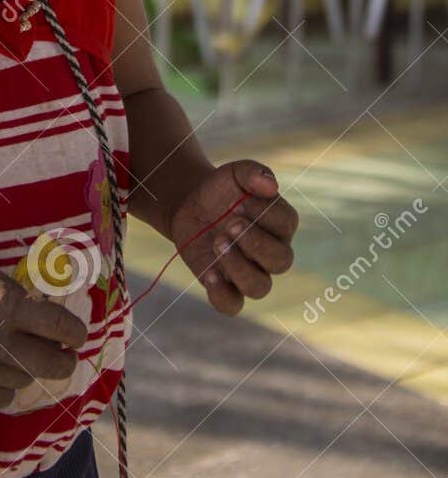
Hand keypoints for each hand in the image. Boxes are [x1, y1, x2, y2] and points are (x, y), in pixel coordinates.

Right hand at [0, 261, 86, 409]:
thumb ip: (28, 305)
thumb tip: (63, 332)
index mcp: (6, 304)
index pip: (58, 326)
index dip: (76, 334)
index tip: (78, 337)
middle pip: (50, 363)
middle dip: (65, 361)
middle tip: (65, 356)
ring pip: (26, 380)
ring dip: (27, 368)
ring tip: (13, 353)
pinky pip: (5, 398)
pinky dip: (7, 387)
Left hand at [169, 159, 298, 316]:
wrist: (190, 204)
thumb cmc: (221, 189)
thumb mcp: (234, 172)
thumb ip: (253, 172)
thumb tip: (271, 185)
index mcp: (280, 223)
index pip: (286, 224)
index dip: (265, 214)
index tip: (240, 201)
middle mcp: (271, 252)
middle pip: (281, 261)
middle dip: (255, 243)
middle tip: (229, 224)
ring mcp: (249, 271)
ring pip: (260, 287)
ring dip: (239, 267)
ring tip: (217, 242)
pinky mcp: (225, 285)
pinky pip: (232, 305)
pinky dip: (222, 295)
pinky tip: (209, 273)